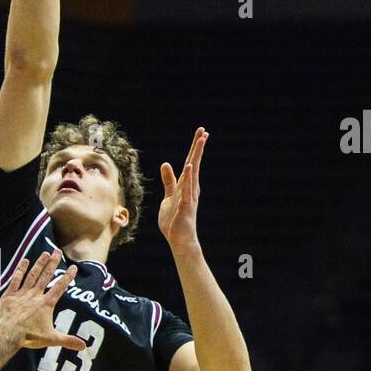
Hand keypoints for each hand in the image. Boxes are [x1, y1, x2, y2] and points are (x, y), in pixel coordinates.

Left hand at [0, 251, 86, 350]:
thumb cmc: (29, 337)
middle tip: (57, 251)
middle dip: (53, 263)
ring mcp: (22, 294)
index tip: (73, 267)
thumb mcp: (51, 339)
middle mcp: (35, 296)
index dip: (67, 277)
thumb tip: (83, 346)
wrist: (7, 334)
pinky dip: (20, 270)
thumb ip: (68, 340)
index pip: (60, 287)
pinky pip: (16, 280)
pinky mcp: (9, 295)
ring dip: (39, 264)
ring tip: (45, 253)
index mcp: (46, 304)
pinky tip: (24, 261)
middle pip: (46, 276)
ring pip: (32, 275)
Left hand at [158, 126, 207, 252]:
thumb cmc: (174, 219)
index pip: (191, 163)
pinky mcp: (186, 207)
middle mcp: (191, 188)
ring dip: (196, 158)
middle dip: (198, 147)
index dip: (195, 148)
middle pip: (195, 164)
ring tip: (200, 142)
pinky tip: (190, 168)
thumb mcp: (169, 196)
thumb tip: (166, 164)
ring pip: (193, 174)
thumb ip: (169, 181)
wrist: (179, 239)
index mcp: (186, 185)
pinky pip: (187, 190)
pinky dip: (189, 179)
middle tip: (204, 131)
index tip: (201, 133)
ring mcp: (189, 197)